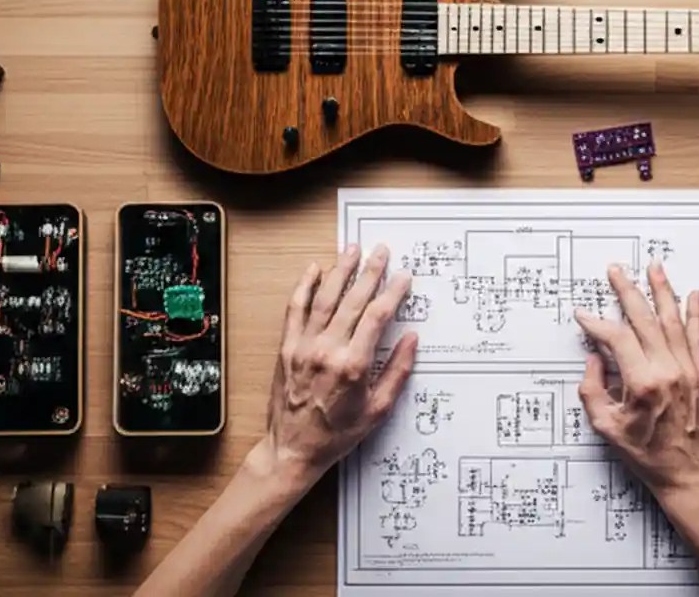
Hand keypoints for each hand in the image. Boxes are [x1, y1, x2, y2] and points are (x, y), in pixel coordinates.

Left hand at [260, 244, 417, 482]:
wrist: (293, 449)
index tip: (403, 277)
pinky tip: (314, 270)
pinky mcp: (287, 348)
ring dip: (340, 271)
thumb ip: (397, 371)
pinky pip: (295, 310)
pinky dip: (304, 287)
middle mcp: (327, 350)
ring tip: (352, 250)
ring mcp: (304, 346)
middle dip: (370, 273)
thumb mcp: (378, 410)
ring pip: (325, 298)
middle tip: (381, 252)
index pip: (377, 317)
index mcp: (353, 365)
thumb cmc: (337, 434)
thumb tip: (411, 339)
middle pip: (353, 301)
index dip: (392, 293)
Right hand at [575, 261, 698, 508]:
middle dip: (628, 291)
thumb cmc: (647, 455)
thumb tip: (593, 363)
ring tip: (655, 268)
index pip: (617, 340)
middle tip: (616, 270)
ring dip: (662, 291)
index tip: (584, 316)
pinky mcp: (697, 374)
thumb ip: (593, 391)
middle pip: (645, 320)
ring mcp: (685, 370)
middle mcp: (667, 371)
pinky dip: (696, 315)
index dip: (597, 324)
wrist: (685, 472)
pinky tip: (695, 296)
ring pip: (672, 321)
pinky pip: (696, 338)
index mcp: (643, 384)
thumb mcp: (606, 427)